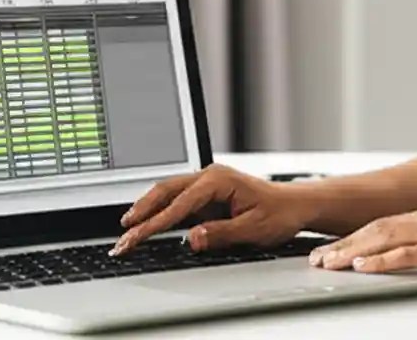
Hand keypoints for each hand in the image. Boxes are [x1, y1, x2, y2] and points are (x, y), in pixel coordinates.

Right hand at [112, 164, 308, 254]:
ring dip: (146, 210)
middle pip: (165, 191)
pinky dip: (159, 212)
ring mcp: (206, 184)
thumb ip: (222, 234)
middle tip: (122, 235)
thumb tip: (193, 238)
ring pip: (167, 193)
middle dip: (141, 213)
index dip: (155, 222)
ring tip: (127, 230)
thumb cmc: (279, 213)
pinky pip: (176, 200)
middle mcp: (209, 177)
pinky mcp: (205, 195)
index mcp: (219, 181)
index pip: (179, 204)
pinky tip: (145, 223)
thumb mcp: (253, 229)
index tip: (136, 237)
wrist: (293, 205)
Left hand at [307, 200, 416, 286]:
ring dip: (353, 253)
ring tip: (330, 263)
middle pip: (379, 228)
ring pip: (385, 238)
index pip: (388, 222)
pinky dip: (380, 261)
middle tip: (321, 257)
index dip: (358, 236)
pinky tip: (363, 267)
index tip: (337, 248)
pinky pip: (407, 254)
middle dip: (346, 244)